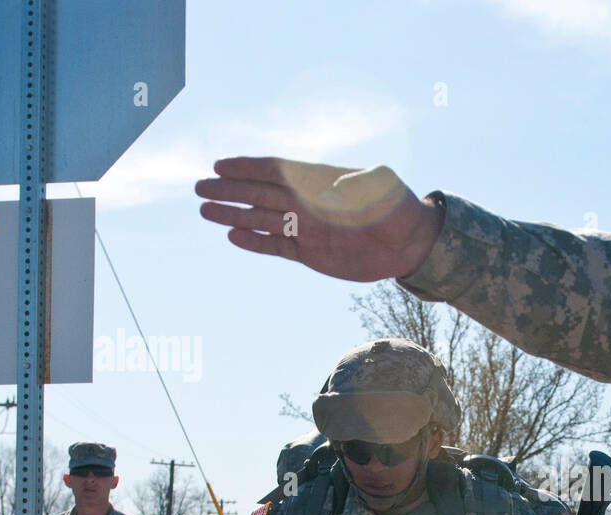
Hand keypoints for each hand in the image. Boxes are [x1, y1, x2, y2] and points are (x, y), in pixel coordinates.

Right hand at [194, 158, 443, 281]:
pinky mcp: (311, 254)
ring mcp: (307, 228)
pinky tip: (233, 236)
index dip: (249, 168)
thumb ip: (359, 184)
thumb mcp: (384, 187)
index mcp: (319, 181)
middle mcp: (307, 203)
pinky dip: (256, 243)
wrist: (411, 243)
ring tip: (205, 211)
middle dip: (230, 190)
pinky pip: (277, 247)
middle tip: (199, 188)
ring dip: (234, 216)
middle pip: (260, 194)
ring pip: (262, 220)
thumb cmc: (398, 206)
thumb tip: (333, 190)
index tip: (221, 165)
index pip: (276, 171)